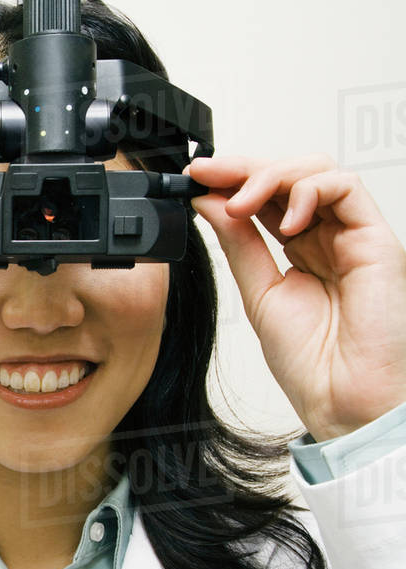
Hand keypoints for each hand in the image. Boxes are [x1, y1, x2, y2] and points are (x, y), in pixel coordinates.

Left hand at [188, 153, 405, 440]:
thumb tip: (209, 202)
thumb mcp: (258, 293)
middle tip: (206, 172)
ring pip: (318, 171)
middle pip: (290, 176)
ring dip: (271, 175)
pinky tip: (285, 220)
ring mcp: (353, 235)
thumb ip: (238, 244)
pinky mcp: (376, 239)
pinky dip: (309, 190)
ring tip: (240, 203)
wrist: (343, 399)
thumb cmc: (312, 362)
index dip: (232, 179)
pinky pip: (347, 188)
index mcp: (302, 251)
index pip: (267, 197)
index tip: (195, 175)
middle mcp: (329, 237)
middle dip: (244, 167)